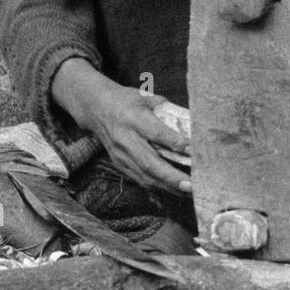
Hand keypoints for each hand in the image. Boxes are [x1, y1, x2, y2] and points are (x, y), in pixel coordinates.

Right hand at [51, 59, 191, 193]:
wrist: (96, 108)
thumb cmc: (126, 100)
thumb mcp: (146, 97)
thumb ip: (167, 109)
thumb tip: (190, 122)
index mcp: (134, 118)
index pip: (156, 133)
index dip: (175, 143)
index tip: (193, 152)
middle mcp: (125, 139)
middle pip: (150, 163)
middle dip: (172, 177)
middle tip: (191, 186)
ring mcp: (120, 155)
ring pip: (145, 176)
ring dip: (168, 187)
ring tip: (189, 191)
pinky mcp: (119, 164)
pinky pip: (140, 179)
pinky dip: (159, 187)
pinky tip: (175, 190)